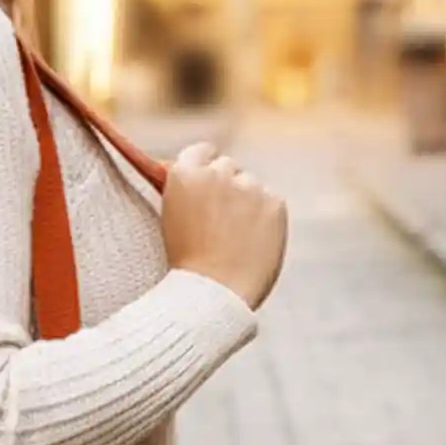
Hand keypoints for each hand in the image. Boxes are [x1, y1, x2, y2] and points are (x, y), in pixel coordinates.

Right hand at [160, 142, 287, 309]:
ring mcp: (248, 186)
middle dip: (227, 186)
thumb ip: (187, 193)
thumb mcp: (170, 220)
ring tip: (237, 238)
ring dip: (247, 202)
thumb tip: (200, 181)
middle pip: (228, 167)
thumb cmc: (186, 266)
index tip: (208, 185)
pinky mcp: (274, 202)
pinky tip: (253, 242)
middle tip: (222, 219)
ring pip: (251, 185)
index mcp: (185, 173)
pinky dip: (266, 218)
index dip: (206, 168)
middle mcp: (218, 172)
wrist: (213, 293)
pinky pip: (271, 202)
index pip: (202, 152)